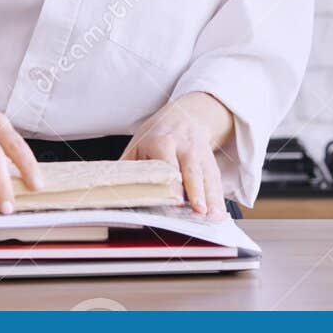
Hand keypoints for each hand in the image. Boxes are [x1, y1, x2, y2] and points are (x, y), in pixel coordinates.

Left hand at [121, 92, 232, 216]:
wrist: (185, 116)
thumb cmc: (157, 134)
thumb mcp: (138, 144)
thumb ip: (128, 167)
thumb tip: (112, 190)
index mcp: (162, 143)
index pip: (167, 164)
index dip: (172, 181)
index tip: (174, 197)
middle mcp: (184, 148)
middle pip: (191, 171)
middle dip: (196, 191)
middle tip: (198, 210)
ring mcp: (200, 156)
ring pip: (207, 178)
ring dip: (212, 199)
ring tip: (213, 217)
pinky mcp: (211, 164)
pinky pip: (216, 182)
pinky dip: (219, 199)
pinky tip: (219, 214)